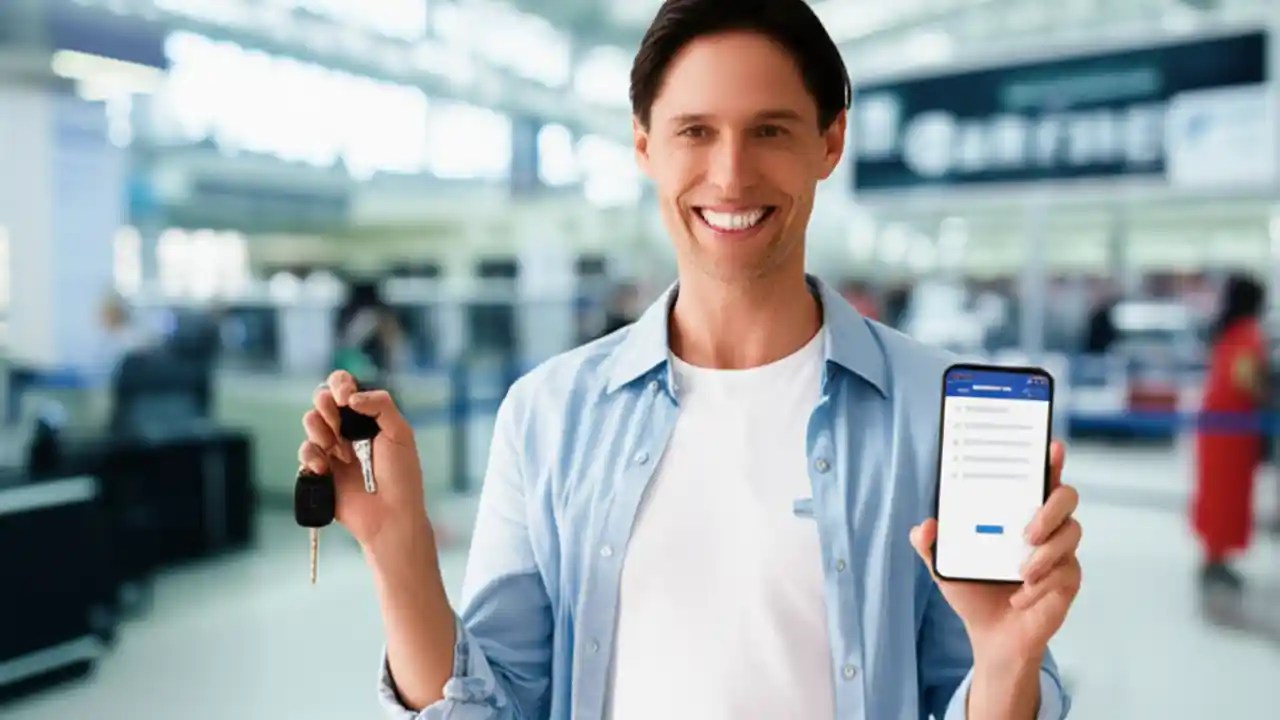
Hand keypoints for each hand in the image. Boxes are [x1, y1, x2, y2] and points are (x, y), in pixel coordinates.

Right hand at [299, 370, 427, 554]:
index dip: (339, 385)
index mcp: (368, 417)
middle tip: (338, 423)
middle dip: (325, 405)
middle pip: (323, 401)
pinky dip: (311, 456)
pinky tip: (324, 468)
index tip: (345, 398)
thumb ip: (380, 405)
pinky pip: (305, 452)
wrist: (391, 516)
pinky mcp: (320, 471)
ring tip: (333, 446)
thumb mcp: (400, 433)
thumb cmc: (401, 476)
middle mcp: (348, 430)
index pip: (345, 388)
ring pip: (310, 423)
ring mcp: (333, 450)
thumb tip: (351, 396)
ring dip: (318, 428)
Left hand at [910, 441, 1081, 663]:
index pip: (1040, 478)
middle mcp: (1046, 525)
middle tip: (1027, 532)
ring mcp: (1061, 552)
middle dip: (1051, 509)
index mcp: (1018, 512)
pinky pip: (1065, 573)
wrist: (991, 634)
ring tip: (1021, 572)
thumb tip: (925, 526)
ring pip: (1070, 534)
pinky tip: (1019, 596)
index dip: (1050, 460)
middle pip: (1066, 497)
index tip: (1051, 447)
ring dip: (1046, 553)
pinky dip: (1039, 586)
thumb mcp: (944, 565)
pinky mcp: (1068, 580)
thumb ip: (931, 544)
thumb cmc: (973, 589)